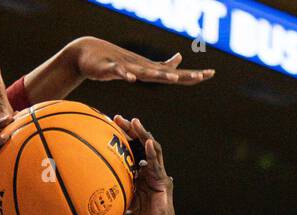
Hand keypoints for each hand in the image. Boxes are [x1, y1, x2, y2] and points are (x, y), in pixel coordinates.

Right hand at [68, 37, 213, 84]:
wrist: (86, 54)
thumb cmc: (113, 61)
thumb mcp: (139, 65)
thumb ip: (160, 65)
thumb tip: (180, 59)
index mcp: (149, 70)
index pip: (175, 74)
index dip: (192, 75)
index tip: (210, 74)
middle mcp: (142, 67)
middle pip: (166, 73)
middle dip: (184, 75)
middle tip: (203, 76)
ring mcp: (127, 67)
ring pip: (146, 72)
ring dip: (159, 74)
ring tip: (172, 77)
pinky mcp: (110, 68)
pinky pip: (119, 72)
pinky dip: (126, 75)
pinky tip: (132, 78)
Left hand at [113, 117, 176, 214]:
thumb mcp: (116, 212)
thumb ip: (106, 202)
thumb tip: (83, 197)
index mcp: (135, 177)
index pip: (128, 153)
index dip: (119, 140)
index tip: (105, 127)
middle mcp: (146, 173)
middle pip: (139, 145)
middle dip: (129, 130)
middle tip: (116, 118)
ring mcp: (156, 176)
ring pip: (151, 149)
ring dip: (143, 134)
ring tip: (134, 122)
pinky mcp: (163, 182)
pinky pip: (158, 164)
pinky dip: (153, 152)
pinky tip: (147, 142)